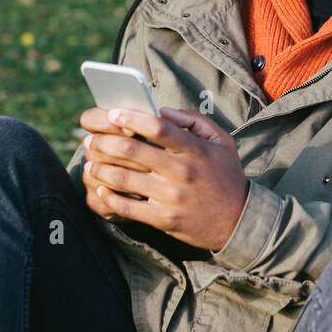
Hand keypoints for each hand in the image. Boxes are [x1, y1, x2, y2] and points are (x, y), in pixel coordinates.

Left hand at [77, 105, 249, 252]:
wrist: (240, 221)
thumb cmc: (227, 176)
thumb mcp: (222, 141)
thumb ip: (194, 120)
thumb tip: (162, 110)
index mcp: (194, 150)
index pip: (157, 127)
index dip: (131, 117)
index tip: (112, 112)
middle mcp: (181, 171)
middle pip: (132, 150)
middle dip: (105, 141)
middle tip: (91, 139)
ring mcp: (171, 197)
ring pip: (123, 178)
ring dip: (100, 167)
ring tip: (91, 161)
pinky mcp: (163, 219)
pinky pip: (126, 207)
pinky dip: (108, 196)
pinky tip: (100, 187)